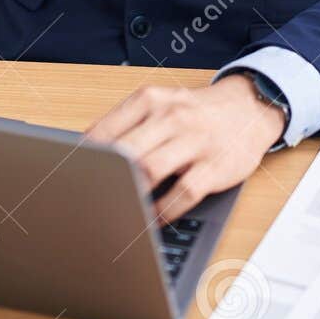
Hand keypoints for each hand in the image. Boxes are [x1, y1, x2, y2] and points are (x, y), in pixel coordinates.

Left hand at [84, 77, 285, 223]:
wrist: (249, 106)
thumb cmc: (196, 112)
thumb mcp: (160, 104)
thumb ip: (126, 124)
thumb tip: (84, 151)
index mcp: (151, 100)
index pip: (106, 129)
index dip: (84, 157)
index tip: (70, 176)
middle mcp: (172, 117)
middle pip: (126, 151)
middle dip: (105, 177)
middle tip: (90, 199)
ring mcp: (195, 141)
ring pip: (151, 169)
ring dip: (131, 194)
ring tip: (119, 210)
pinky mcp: (216, 166)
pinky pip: (184, 193)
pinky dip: (164, 210)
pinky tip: (154, 218)